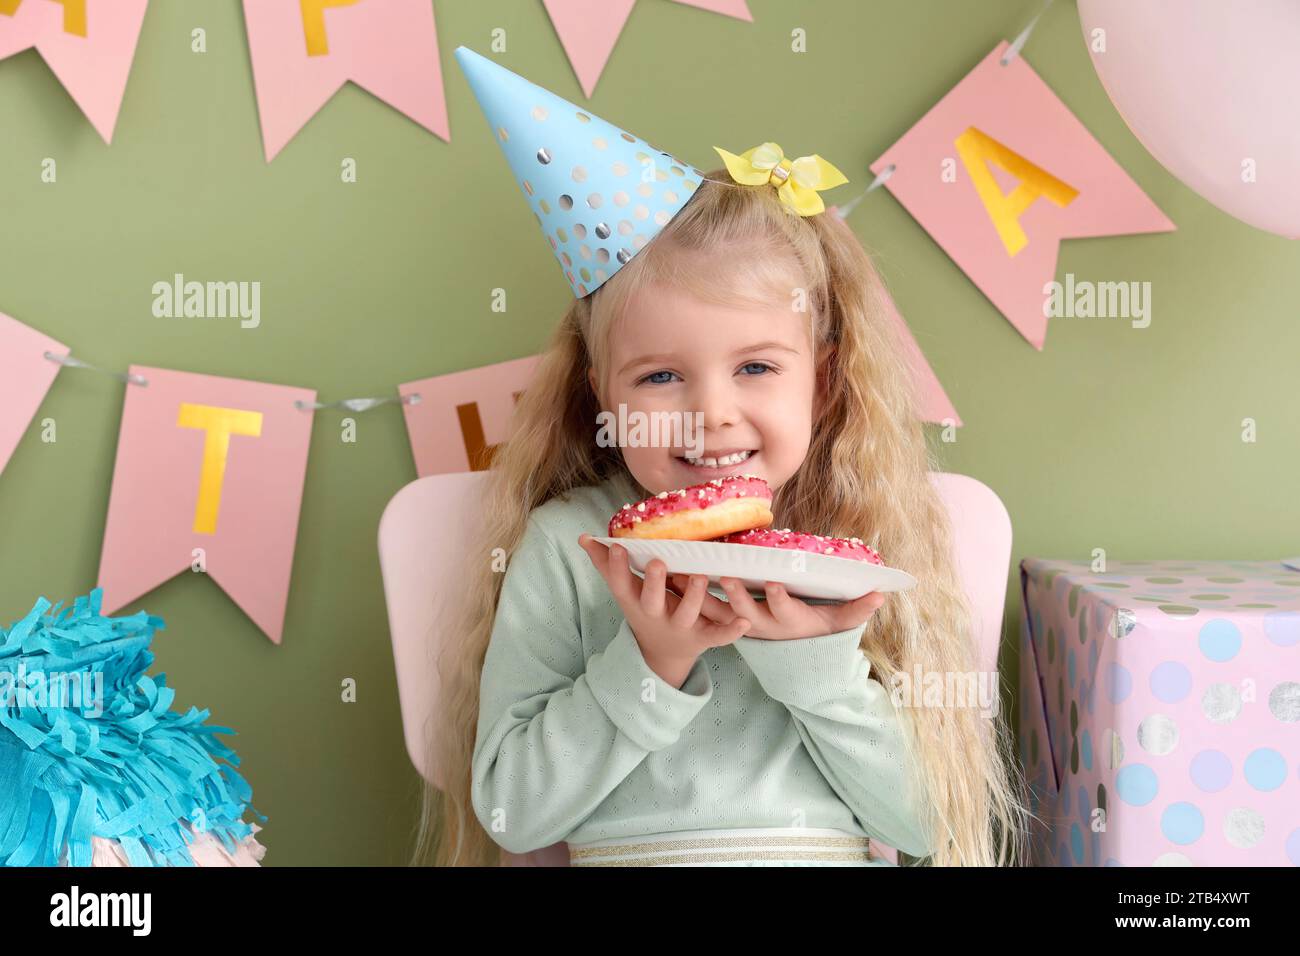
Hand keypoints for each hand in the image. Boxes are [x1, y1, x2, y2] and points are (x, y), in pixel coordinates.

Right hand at [578, 535, 750, 684]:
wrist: (663, 654)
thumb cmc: (644, 608)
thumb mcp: (624, 591)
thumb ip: (605, 564)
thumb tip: (583, 537)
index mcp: (635, 602)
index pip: (621, 584)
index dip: (617, 568)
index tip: (617, 547)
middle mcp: (656, 615)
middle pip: (652, 601)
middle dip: (654, 584)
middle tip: (657, 562)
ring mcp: (681, 628)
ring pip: (687, 614)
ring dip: (695, 598)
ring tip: (701, 577)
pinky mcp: (704, 638)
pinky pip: (718, 637)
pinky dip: (731, 632)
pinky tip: (744, 621)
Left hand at [670, 573, 885, 640]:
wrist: (788, 655)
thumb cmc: (815, 629)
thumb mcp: (837, 623)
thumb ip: (857, 611)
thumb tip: (881, 595)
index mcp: (787, 622)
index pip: (785, 611)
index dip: (780, 598)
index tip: (775, 584)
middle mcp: (761, 624)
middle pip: (746, 611)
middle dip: (736, 595)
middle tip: (726, 576)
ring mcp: (740, 624)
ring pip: (717, 610)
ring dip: (701, 595)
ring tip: (688, 575)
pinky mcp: (722, 620)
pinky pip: (700, 607)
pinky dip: (686, 593)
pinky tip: (669, 575)